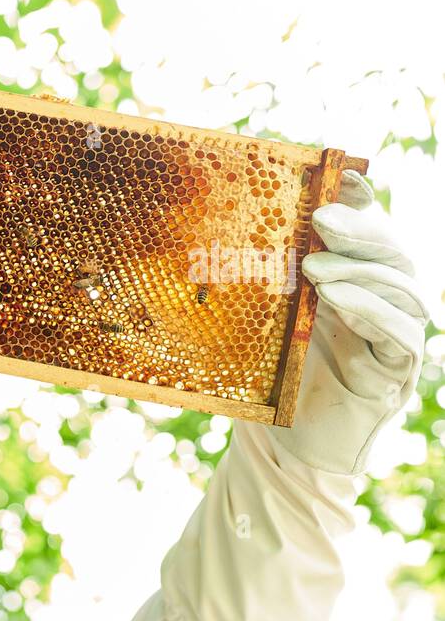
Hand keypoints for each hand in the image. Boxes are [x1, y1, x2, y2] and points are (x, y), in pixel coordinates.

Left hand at [262, 169, 429, 474]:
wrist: (282, 446)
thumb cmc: (271, 380)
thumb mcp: (261, 320)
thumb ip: (258, 282)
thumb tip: (220, 230)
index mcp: (354, 283)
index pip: (369, 230)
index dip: (361, 200)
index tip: (337, 174)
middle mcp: (383, 303)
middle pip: (391, 253)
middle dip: (360, 230)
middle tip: (320, 217)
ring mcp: (396, 337)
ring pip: (400, 288)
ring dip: (360, 269)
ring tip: (315, 264)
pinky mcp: (396, 372)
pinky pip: (400, 334)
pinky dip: (371, 310)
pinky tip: (337, 299)